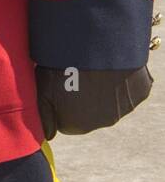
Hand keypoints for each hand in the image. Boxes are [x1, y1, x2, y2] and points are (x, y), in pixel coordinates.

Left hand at [35, 64, 152, 139]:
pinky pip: (129, 90)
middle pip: (89, 114)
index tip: (60, 86)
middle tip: (75, 74)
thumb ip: (44, 116)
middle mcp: (101, 123)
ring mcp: (123, 109)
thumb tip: (49, 136)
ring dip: (102, 90)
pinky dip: (121, 80)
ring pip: (110, 102)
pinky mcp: (139, 93)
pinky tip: (112, 66)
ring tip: (92, 68)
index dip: (61, 103)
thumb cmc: (61, 66)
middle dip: (83, 98)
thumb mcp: (42, 89)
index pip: (66, 121)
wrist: (92, 44)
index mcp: (76, 125)